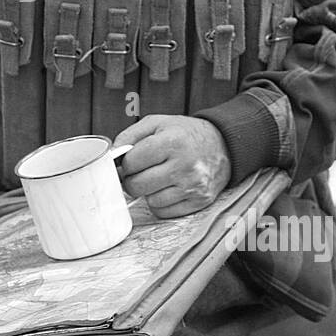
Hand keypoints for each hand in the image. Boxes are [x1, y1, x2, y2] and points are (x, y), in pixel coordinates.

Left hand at [114, 115, 231, 217]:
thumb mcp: (157, 123)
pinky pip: (164, 212)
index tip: (128, 162)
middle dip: (131, 180)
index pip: (131, 163)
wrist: (223, 145)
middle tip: (138, 172)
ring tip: (157, 178)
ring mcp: (193, 186)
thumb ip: (129, 136)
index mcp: (172, 142)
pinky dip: (160, 203)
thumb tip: (112, 156)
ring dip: (148, 192)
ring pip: (150, 201)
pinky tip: (167, 188)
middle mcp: (184, 166)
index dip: (124, 164)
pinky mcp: (199, 201)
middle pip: (137, 185)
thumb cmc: (184, 134)